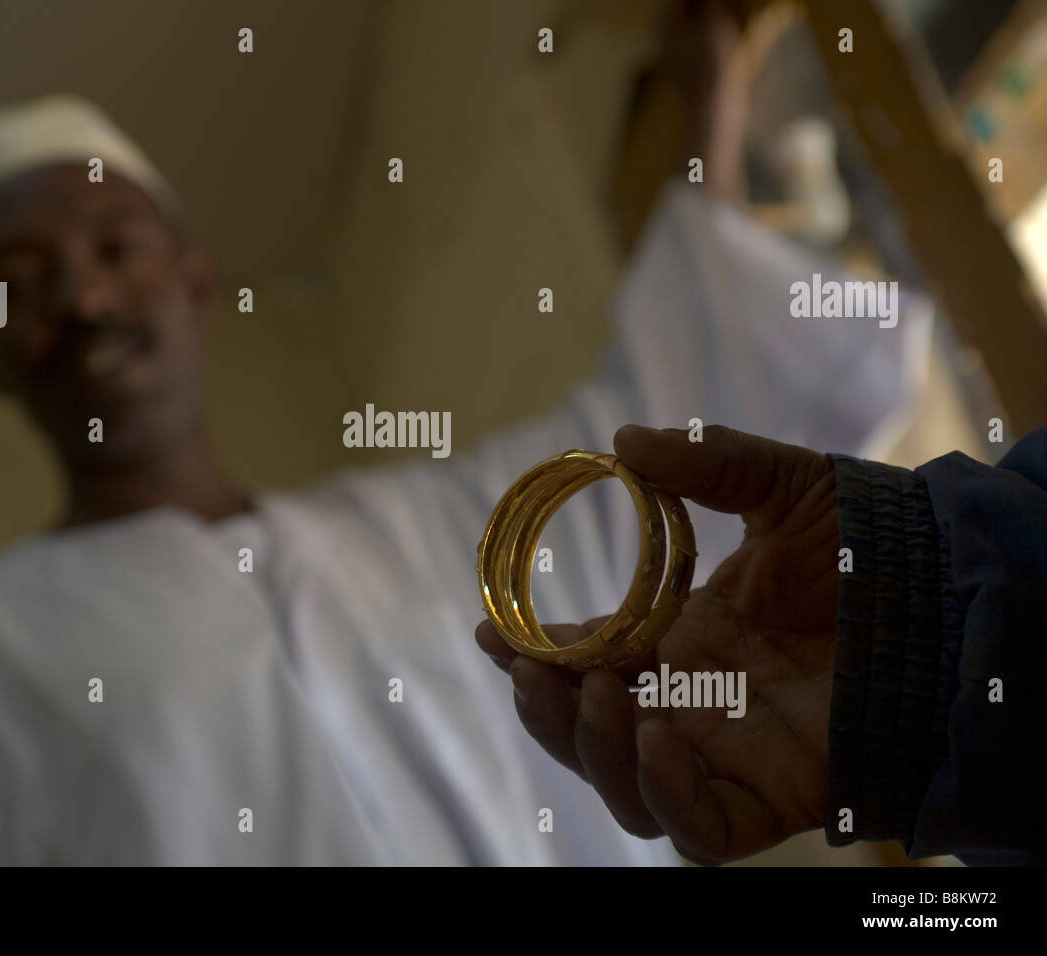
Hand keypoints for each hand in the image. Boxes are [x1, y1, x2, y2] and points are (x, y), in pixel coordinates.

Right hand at [476, 424, 839, 863]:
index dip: (531, 652)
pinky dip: (663, 796)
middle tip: (530, 670)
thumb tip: (621, 440)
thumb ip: (704, 465)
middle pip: (586, 733)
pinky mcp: (766, 799)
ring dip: (590, 749)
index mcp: (678, 641)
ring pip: (624, 788)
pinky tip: (657, 740)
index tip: (493, 627)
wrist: (944, 600)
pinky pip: (697, 831)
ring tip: (600, 694)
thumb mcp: (779, 487)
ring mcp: (722, 756)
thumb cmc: (866, 546)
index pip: (584, 661)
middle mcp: (688, 703)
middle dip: (545, 709)